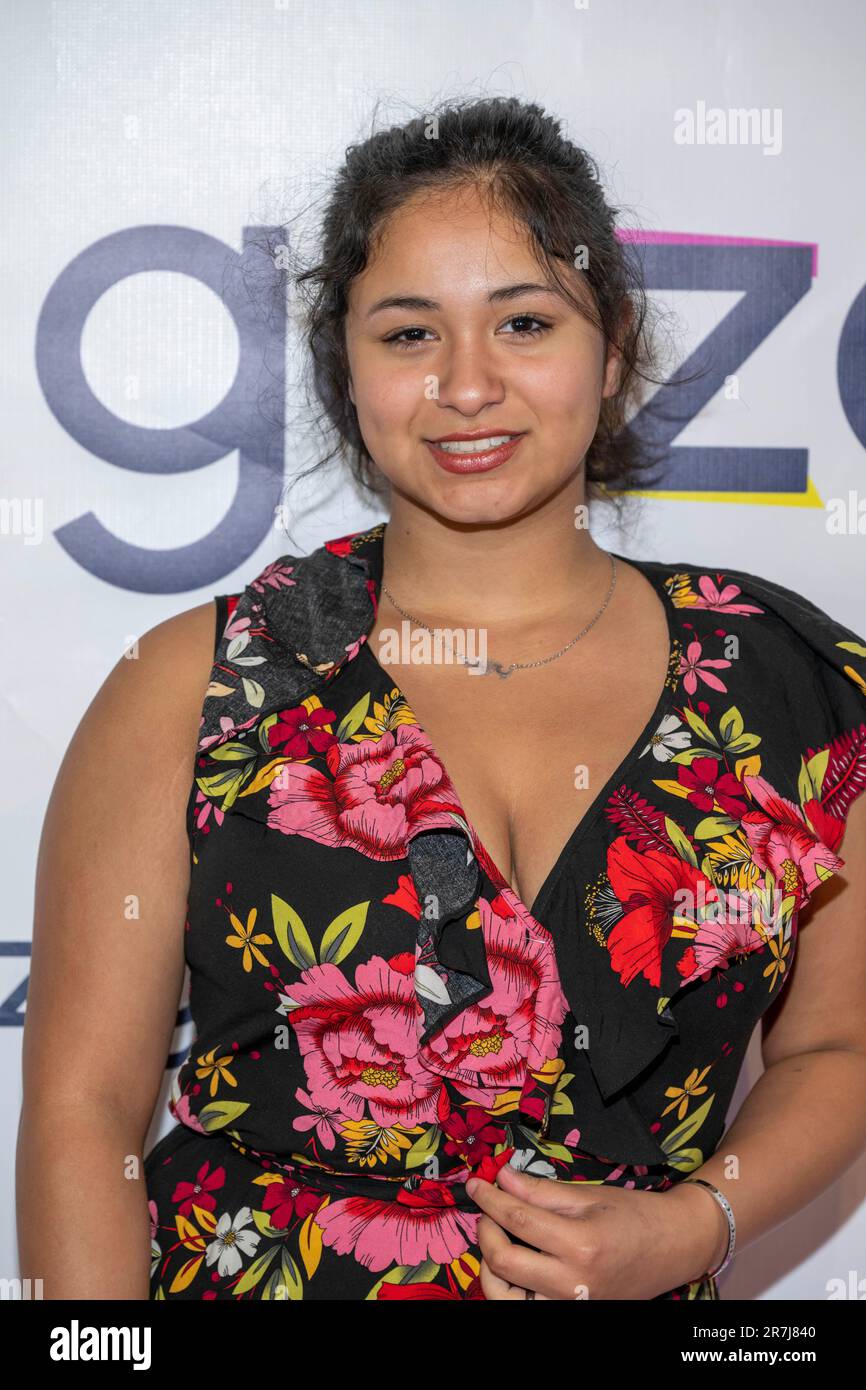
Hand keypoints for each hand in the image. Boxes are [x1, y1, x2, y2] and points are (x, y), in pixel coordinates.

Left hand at [465, 1164, 725, 1299]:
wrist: (676, 1247)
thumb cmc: (637, 1215)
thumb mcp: (590, 1194)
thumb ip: (541, 1190)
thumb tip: (502, 1177)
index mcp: (581, 1243)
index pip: (518, 1219)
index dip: (490, 1198)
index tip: (476, 1184)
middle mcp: (574, 1282)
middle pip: (504, 1260)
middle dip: (485, 1230)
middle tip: (487, 1209)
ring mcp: (574, 1304)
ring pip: (507, 1296)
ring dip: (491, 1266)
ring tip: (496, 1239)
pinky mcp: (575, 1313)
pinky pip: (528, 1306)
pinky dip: (511, 1289)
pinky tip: (513, 1263)